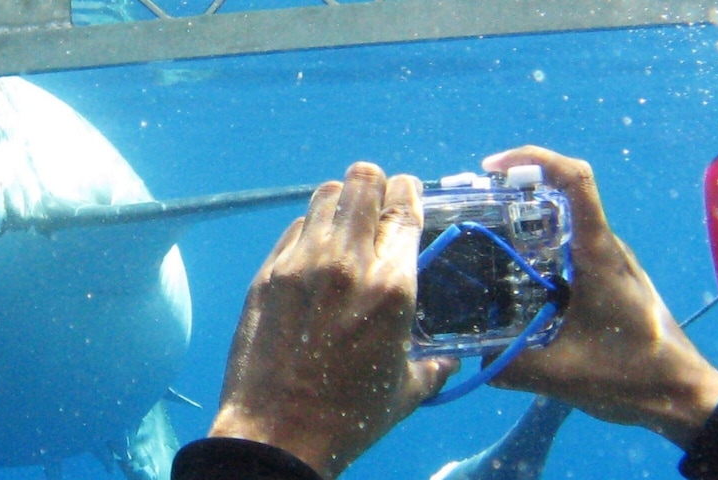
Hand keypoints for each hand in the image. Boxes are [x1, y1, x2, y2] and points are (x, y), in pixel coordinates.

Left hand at [209, 162, 459, 478]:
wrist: (277, 433)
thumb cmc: (349, 418)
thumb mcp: (406, 390)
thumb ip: (434, 365)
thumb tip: (449, 360)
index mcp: (393, 287)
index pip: (405, 206)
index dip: (409, 192)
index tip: (408, 194)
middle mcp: (348, 263)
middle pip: (362, 181)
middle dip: (375, 185)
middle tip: (376, 203)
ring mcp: (302, 264)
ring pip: (325, 195)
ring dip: (341, 201)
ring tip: (346, 222)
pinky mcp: (268, 274)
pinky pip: (295, 228)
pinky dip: (310, 231)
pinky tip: (316, 254)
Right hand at [481, 146, 717, 447]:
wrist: (685, 396)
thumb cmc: (634, 377)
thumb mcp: (561, 375)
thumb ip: (509, 366)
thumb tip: (469, 355)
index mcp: (598, 255)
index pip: (574, 179)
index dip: (532, 159)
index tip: (492, 169)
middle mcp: (606, 249)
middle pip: (562, 196)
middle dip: (514, 192)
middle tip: (472, 209)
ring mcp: (611, 264)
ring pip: (565, 224)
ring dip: (525, 222)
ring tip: (483, 240)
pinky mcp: (610, 282)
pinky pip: (570, 250)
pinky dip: (538, 251)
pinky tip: (513, 279)